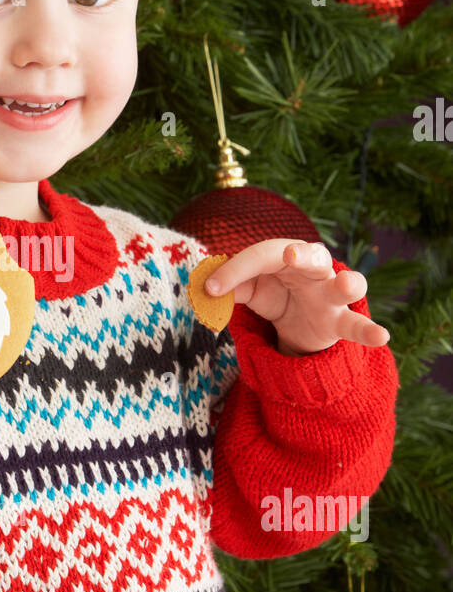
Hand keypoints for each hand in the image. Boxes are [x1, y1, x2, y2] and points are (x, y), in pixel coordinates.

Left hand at [203, 239, 390, 356]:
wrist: (300, 328)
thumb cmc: (276, 296)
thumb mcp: (251, 292)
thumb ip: (233, 287)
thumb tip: (209, 288)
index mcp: (286, 257)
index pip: (262, 256)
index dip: (236, 270)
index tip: (212, 287)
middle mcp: (314, 270)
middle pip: (312, 256)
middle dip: (302, 255)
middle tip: (289, 256)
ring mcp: (332, 296)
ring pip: (347, 284)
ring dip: (350, 283)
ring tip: (349, 285)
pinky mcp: (341, 322)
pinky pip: (358, 326)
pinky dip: (370, 331)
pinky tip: (382, 337)